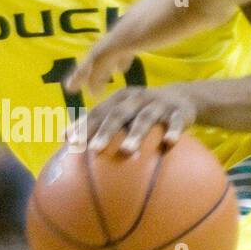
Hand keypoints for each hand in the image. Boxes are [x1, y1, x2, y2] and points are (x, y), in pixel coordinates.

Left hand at [67, 0, 224, 97]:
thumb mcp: (207, 6)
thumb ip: (205, 11)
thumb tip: (220, 10)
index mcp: (149, 9)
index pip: (130, 31)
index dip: (123, 51)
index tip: (121, 63)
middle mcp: (134, 15)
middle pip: (109, 42)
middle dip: (97, 61)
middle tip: (86, 78)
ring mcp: (128, 26)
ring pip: (98, 52)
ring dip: (87, 71)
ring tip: (77, 88)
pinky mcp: (126, 37)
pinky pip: (100, 60)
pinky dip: (91, 75)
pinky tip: (88, 91)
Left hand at [67, 84, 200, 152]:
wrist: (183, 97)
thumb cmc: (143, 112)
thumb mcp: (124, 114)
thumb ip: (101, 127)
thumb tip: (68, 143)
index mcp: (120, 99)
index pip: (98, 112)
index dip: (84, 125)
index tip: (70, 142)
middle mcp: (137, 98)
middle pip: (118, 114)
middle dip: (105, 131)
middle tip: (93, 150)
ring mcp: (158, 104)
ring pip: (145, 118)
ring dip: (135, 134)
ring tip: (127, 151)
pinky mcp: (179, 112)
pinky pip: (176, 123)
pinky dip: (173, 131)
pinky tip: (169, 143)